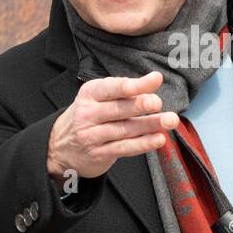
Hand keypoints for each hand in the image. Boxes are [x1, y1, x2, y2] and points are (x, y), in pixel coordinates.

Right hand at [46, 70, 177, 181]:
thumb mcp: (101, 97)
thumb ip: (127, 88)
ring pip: (124, 129)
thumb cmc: (90, 116)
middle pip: (118, 109)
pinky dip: (143, 144)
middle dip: (139, 105)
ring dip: (149, 125)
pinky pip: (124, 148)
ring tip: (170, 120)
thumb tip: (155, 79)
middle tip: (157, 103)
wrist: (61, 146)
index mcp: (89, 94)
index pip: (111, 88)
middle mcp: (88, 114)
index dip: (131, 85)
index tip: (153, 81)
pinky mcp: (99, 154)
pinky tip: (158, 139)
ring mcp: (91, 136)